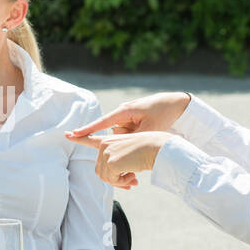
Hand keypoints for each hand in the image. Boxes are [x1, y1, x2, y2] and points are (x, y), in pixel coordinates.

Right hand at [64, 91, 192, 140]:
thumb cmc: (163, 114)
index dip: (87, 130)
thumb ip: (133, 139)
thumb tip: (119, 146)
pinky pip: (130, 133)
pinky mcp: (133, 121)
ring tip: (152, 127)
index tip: (72, 135)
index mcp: (124, 112)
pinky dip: (138, 135)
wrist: (177, 103)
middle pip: (115, 134)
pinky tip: (151, 127)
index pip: (101, 123)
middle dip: (127, 138)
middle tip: (142, 130)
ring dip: (134, 137)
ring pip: (123, 135)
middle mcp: (123, 113)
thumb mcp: (150, 128)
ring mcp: (127, 117)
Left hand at [65, 131, 171, 189]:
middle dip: (115, 179)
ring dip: (120, 182)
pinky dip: (122, 183)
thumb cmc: (149, 151)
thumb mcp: (130, 156)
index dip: (80, 138)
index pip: (91, 139)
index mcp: (110, 140)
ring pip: (105, 177)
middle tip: (131, 182)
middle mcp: (105, 144)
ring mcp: (106, 151)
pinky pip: (111, 180)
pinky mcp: (110, 160)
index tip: (67, 134)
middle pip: (101, 170)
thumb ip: (117, 163)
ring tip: (133, 178)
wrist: (158, 148)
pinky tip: (133, 177)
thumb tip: (107, 178)